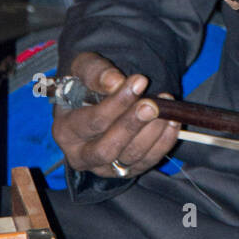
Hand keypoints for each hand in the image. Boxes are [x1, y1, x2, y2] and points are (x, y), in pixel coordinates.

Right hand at [52, 50, 179, 179]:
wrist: (93, 97)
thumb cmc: (86, 82)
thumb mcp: (84, 67)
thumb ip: (96, 72)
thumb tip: (114, 82)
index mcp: (65, 130)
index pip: (92, 122)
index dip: (117, 103)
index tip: (139, 82)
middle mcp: (81, 155)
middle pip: (107, 148)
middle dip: (132, 125)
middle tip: (152, 104)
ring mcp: (105, 167)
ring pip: (131, 156)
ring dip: (153, 132)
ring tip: (166, 107)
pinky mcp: (126, 170)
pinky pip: (148, 161)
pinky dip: (164, 142)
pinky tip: (173, 121)